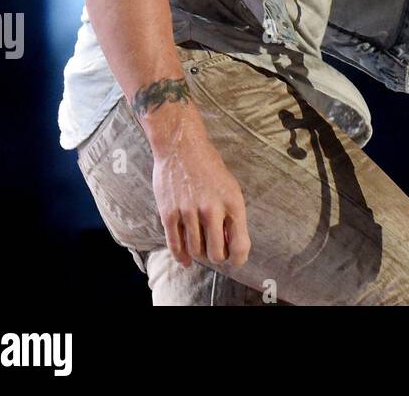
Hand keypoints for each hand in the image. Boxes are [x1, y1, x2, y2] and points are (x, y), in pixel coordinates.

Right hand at [151, 116, 250, 269]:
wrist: (182, 146)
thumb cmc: (209, 166)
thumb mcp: (230, 187)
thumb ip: (231, 214)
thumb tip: (231, 243)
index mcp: (233, 202)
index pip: (240, 244)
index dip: (238, 259)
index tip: (235, 261)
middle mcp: (212, 209)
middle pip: (216, 253)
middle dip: (217, 257)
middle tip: (215, 252)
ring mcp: (189, 212)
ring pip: (196, 250)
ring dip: (199, 253)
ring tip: (200, 247)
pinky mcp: (169, 213)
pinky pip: (175, 245)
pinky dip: (181, 256)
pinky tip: (185, 260)